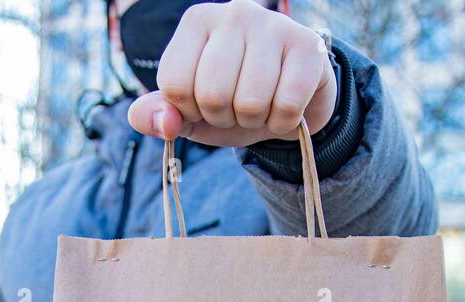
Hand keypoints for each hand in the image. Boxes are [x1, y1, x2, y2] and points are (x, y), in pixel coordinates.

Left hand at [127, 0, 335, 146]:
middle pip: (211, 95)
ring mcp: (274, 25)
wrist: (292, 98)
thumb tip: (166, 124)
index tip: (205, 103)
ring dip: (254, 122)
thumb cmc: (233, 99)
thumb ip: (156, 115)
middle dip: (223, 118)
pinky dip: (283, 123)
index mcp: (197, 21)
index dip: (189, 111)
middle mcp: (234, 13)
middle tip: (236, 107)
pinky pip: (286, 106)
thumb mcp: (188, 111)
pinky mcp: (308, 47)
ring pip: (250, 103)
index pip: (174, 85)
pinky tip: (285, 107)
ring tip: (260, 106)